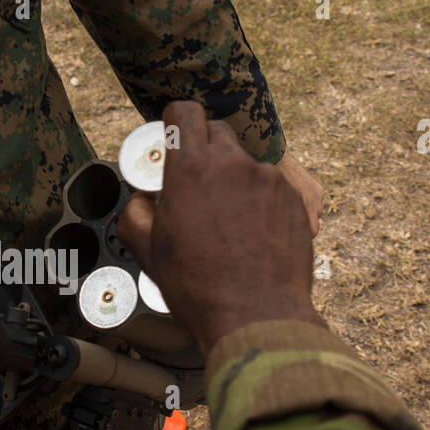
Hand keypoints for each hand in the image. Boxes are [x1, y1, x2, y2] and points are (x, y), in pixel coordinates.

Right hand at [116, 101, 323, 356]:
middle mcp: (233, 163)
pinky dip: (260, 202)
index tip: (175, 138)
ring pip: (246, 163)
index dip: (176, 122)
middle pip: (218, 132)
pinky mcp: (294, 199)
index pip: (185, 113)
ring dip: (235, 181)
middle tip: (199, 186)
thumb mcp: (148, 252)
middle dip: (206, 150)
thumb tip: (141, 201)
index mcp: (191, 169)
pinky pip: (271, 187)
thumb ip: (135, 214)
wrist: (256, 315)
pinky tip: (254, 235)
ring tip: (229, 223)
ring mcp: (269, 179)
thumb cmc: (199, 287)